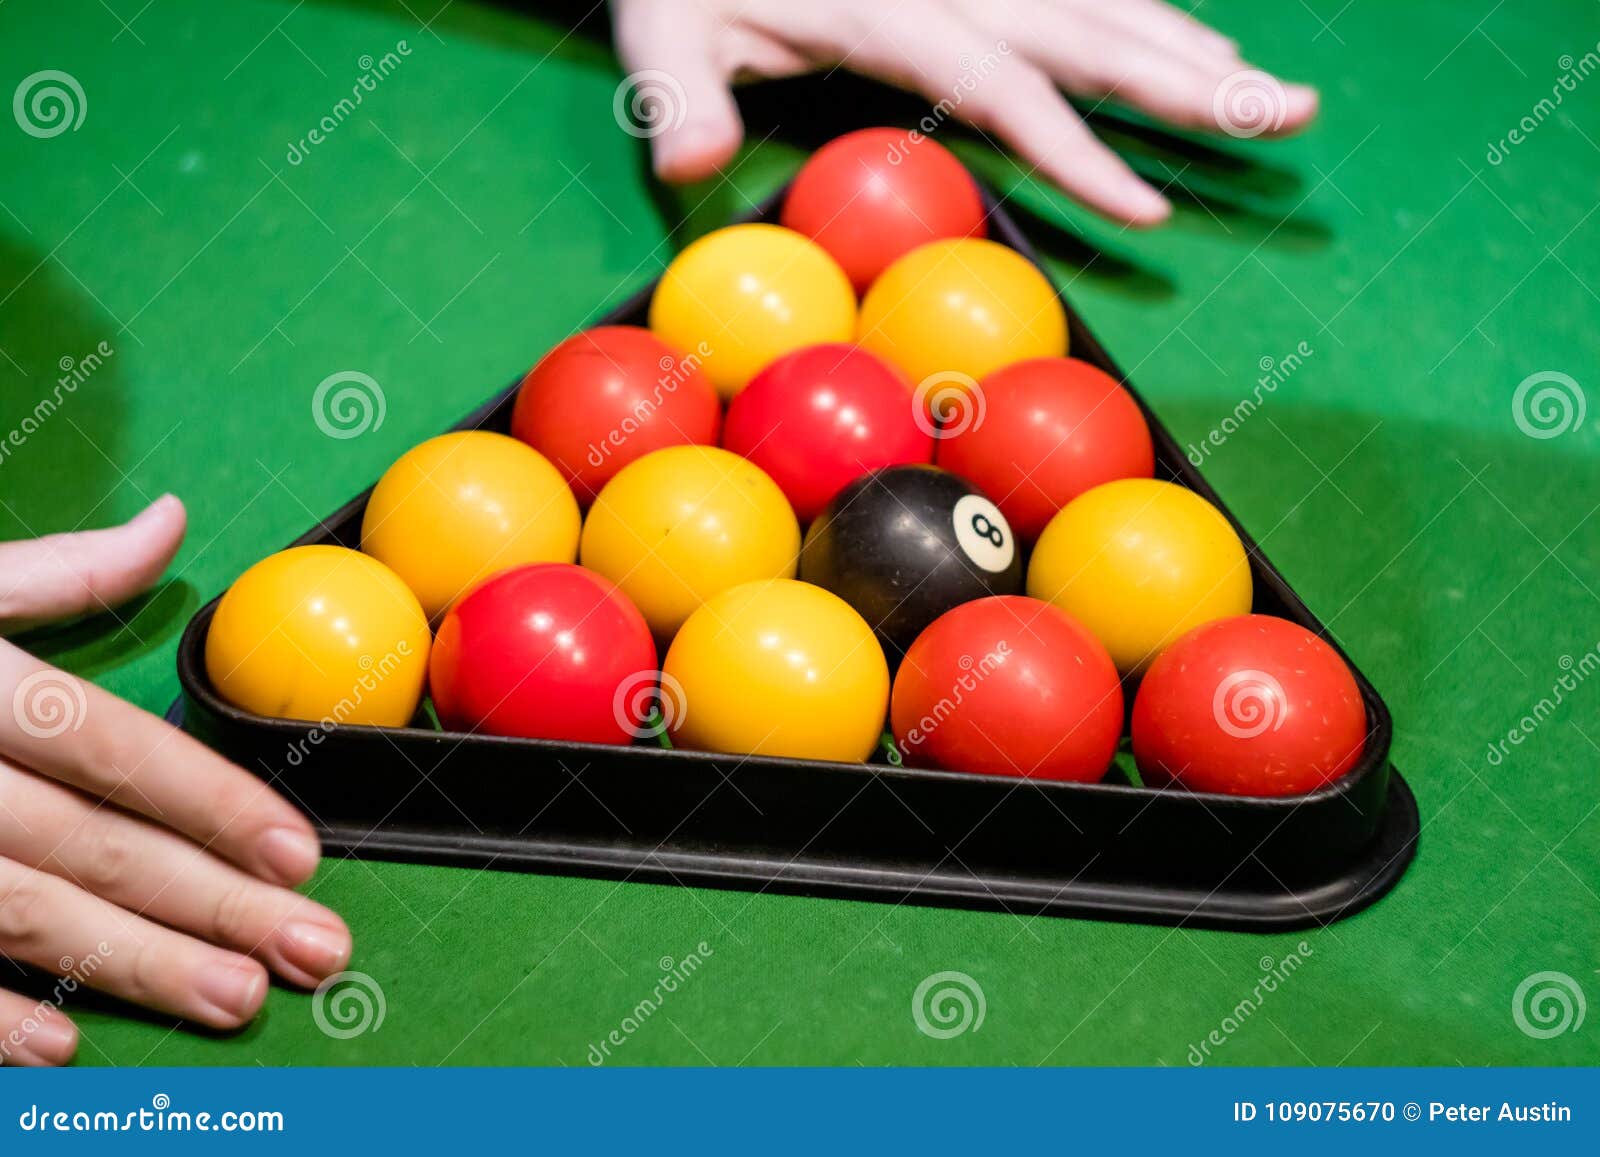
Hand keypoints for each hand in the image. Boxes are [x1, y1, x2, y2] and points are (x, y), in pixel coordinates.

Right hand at [0, 496, 349, 1065]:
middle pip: (93, 844)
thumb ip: (59, 569)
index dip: (212, 801)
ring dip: (134, 964)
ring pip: (25, 913)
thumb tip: (168, 522)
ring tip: (234, 999)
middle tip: (314, 951)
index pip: (112, 747)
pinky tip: (64, 1048)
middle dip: (213, 902)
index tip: (301, 854)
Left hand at [611, 0, 1317, 224]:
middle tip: (1293, 116)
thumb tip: (690, 165)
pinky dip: (1148, 7)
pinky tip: (1195, 33)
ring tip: (1273, 91)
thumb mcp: (660, 27)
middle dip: (1195, 83)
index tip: (1151, 210)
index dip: (1078, 151)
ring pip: (1103, 3)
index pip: (1003, 86)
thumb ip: (677, 95)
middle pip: (1090, 35)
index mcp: (888, 9)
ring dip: (1192, 47)